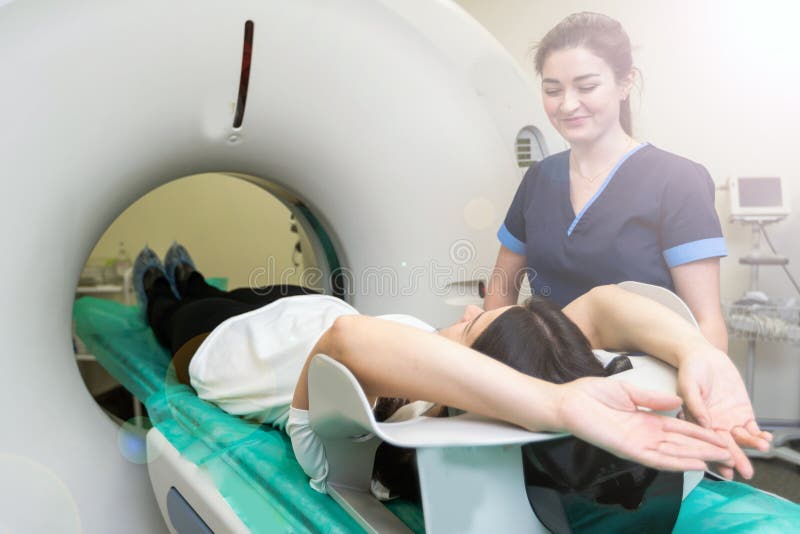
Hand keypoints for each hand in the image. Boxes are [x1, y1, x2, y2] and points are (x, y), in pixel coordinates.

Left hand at [557, 377, 732, 472]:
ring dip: (697, 456)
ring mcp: (638, 444)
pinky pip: (656, 459)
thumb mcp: (627, 391)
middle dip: (706, 447)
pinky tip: (693, 463)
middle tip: (731, 450)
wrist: (568, 401)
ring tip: (720, 458)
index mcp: (646, 420)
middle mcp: (645, 435)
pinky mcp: (628, 449)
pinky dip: (676, 462)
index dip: (700, 432)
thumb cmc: (590, 395)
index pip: (679, 430)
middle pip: (682, 444)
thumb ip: (652, 398)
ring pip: (674, 454)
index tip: (720, 433)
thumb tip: (678, 401)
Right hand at [677, 348, 772, 478]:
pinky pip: (752, 428)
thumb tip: (703, 423)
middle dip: (736, 459)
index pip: (707, 442)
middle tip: (745, 471)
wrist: (704, 357)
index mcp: (697, 422)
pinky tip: (766, 438)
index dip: (716, 455)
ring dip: (752, 445)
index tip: (725, 466)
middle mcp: (714, 424)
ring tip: (761, 447)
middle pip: (726, 446)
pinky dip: (759, 434)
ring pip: (742, 438)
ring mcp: (729, 419)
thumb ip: (695, 404)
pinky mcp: (742, 412)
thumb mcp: (688, 385)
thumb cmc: (691, 370)